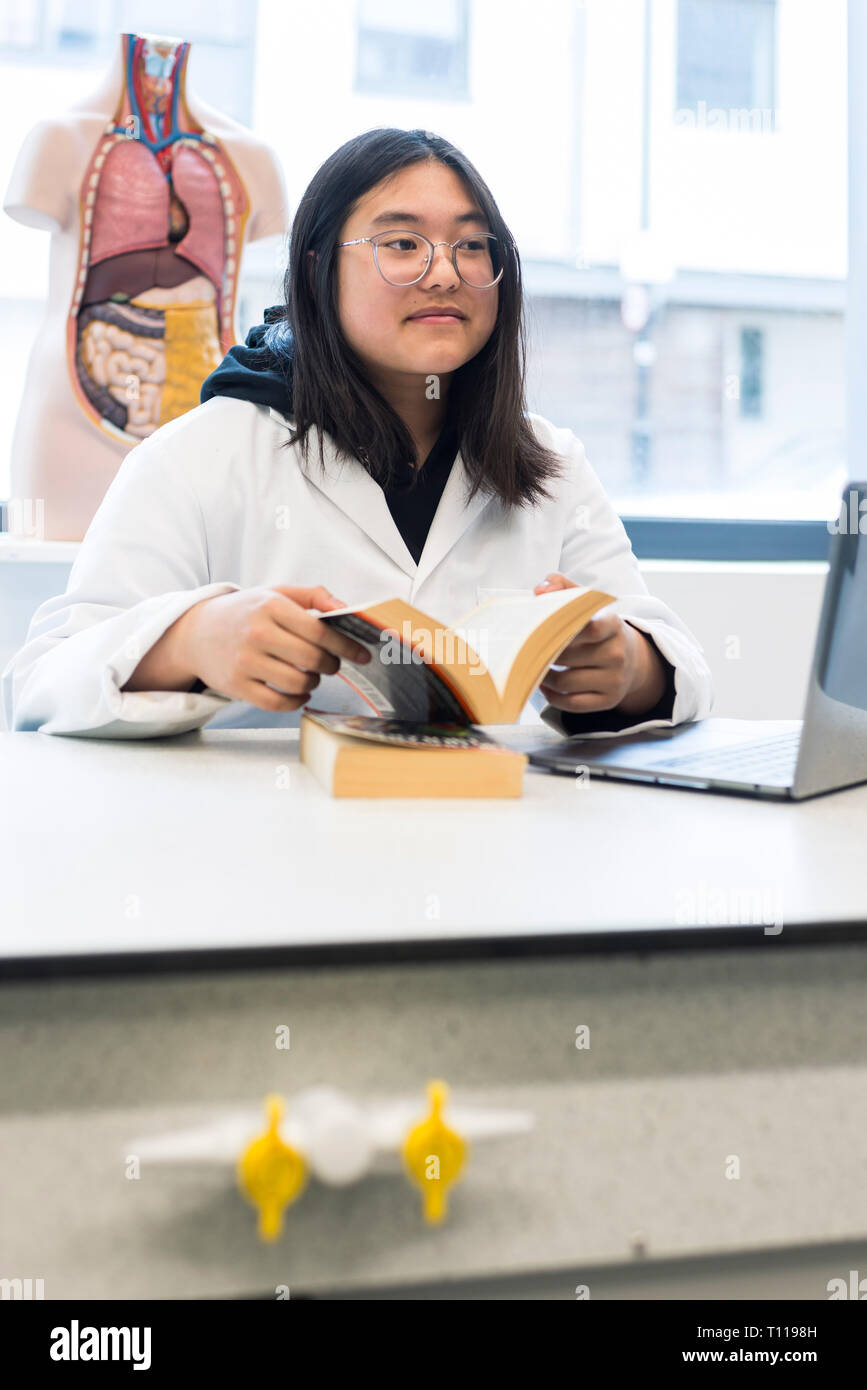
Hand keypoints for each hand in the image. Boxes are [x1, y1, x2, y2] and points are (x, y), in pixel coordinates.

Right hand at [178, 584, 371, 712]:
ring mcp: (245, 661)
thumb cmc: (245, 612)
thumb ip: (313, 596)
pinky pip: (278, 703)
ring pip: (298, 683)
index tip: (362, 654)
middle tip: (332, 664)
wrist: (195, 632)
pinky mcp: (237, 686)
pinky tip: (300, 693)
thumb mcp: (275, 593)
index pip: (320, 631)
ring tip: (311, 675)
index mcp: (270, 606)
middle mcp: (257, 633)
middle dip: (331, 665)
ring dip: (314, 683)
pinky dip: (296, 702)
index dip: (347, 646)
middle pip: (312, 659)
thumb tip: (346, 608)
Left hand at [533, 572, 665, 715]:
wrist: (631, 658)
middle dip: (544, 654)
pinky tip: (546, 687)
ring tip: (536, 667)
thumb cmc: (598, 627)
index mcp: (613, 625)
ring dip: (544, 676)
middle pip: (568, 657)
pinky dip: (553, 697)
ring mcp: (614, 679)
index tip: (545, 630)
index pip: (591, 628)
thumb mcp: (588, 603)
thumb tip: (540, 591)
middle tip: (528, 651)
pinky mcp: (609, 700)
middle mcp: (617, 653)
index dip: (566, 630)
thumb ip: (562, 586)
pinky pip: (573, 704)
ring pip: (566, 682)